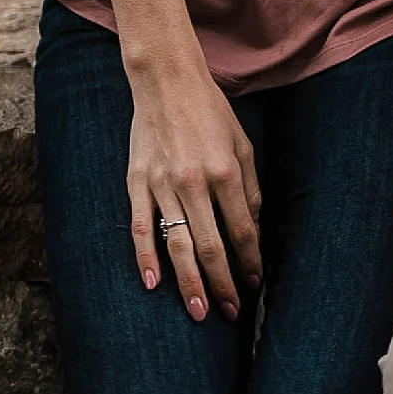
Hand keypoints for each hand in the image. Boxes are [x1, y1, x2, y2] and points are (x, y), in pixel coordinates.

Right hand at [126, 61, 262, 321]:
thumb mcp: (242, 144)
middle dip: (223, 284)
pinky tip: (152, 285)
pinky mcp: (137, 182)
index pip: (242, 230)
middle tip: (230, 312)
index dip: (250, 261)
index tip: (254, 283)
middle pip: (211, 246)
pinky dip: (144, 258)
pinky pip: (141, 227)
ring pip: (177, 245)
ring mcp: (162, 184)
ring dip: (189, 283)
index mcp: (225, 171)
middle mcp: (194, 182)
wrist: (167, 80)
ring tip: (200, 312)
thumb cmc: (210, 112)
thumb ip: (250, 188)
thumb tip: (254, 229)